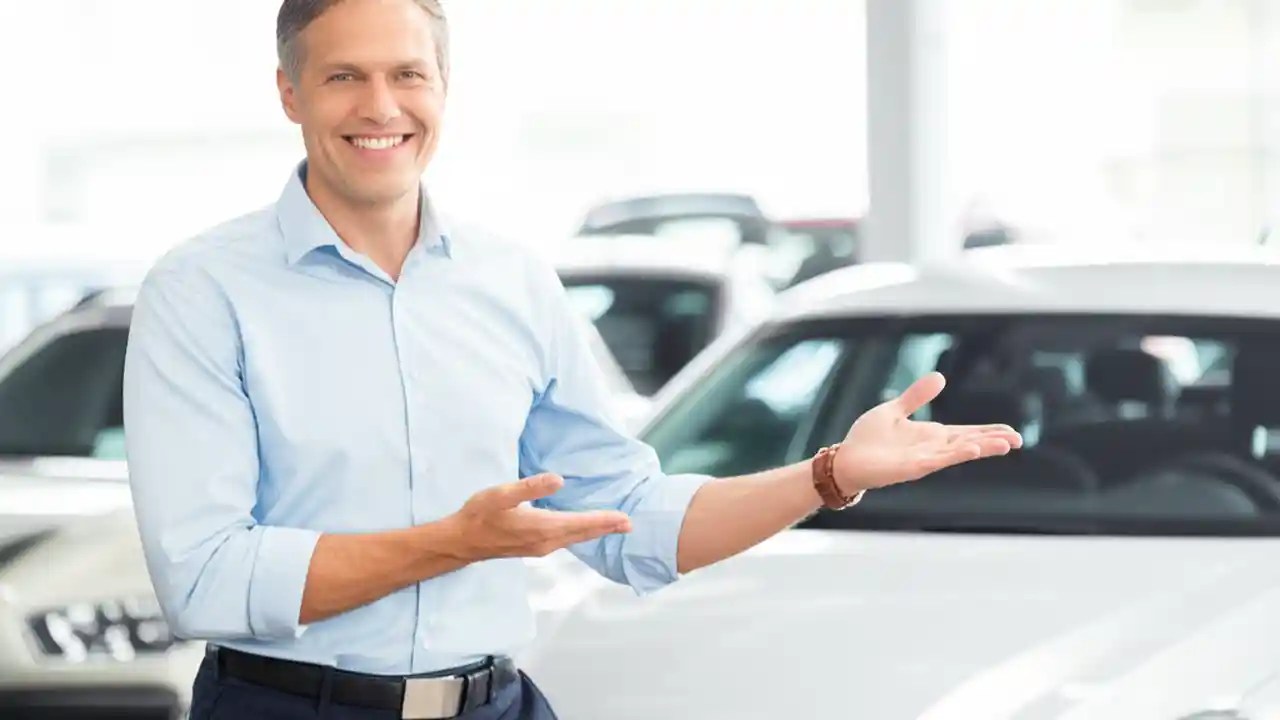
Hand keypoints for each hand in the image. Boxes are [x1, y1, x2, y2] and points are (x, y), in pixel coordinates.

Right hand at [448, 473, 631, 561]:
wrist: (462, 541)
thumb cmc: (479, 515)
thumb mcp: (501, 495)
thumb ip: (530, 487)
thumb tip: (559, 480)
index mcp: (542, 527)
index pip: (581, 523)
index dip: (604, 520)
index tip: (624, 519)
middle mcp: (546, 541)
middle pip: (583, 534)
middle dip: (606, 528)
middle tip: (629, 525)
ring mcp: (540, 547)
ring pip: (575, 539)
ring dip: (594, 532)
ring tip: (613, 526)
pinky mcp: (534, 547)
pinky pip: (565, 541)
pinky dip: (579, 534)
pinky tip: (582, 529)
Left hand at [834, 372, 1023, 493]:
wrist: (845, 460)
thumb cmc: (868, 439)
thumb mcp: (895, 409)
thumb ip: (916, 396)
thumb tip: (940, 377)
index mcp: (931, 435)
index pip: (967, 432)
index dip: (989, 432)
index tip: (1012, 432)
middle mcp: (932, 449)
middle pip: (970, 443)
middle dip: (993, 442)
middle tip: (1019, 440)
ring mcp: (923, 459)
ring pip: (958, 453)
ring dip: (981, 449)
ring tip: (1004, 445)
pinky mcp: (910, 467)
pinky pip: (936, 461)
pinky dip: (953, 455)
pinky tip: (969, 449)